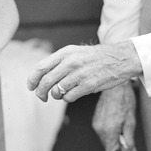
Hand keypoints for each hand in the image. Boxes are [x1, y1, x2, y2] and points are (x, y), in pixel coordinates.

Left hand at [26, 41, 141, 102]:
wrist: (119, 59)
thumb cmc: (94, 57)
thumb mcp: (75, 52)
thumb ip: (59, 62)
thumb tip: (41, 77)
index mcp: (65, 53)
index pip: (40, 67)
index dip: (32, 79)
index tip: (31, 87)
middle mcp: (70, 62)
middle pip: (46, 82)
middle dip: (40, 92)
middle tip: (42, 97)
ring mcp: (79, 74)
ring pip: (57, 91)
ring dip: (56, 96)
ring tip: (61, 93)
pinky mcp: (88, 85)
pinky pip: (69, 98)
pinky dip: (67, 99)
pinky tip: (72, 94)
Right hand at [92, 82, 137, 150]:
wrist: (115, 85)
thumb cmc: (125, 100)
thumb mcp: (131, 120)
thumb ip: (128, 139)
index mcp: (109, 131)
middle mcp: (99, 129)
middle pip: (108, 146)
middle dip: (117, 147)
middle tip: (127, 142)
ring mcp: (96, 124)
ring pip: (105, 139)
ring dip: (114, 138)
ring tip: (123, 128)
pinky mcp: (95, 120)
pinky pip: (102, 132)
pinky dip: (110, 132)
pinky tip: (117, 123)